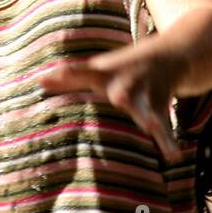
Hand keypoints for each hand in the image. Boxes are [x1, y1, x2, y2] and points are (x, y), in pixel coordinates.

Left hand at [35, 46, 185, 163]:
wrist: (170, 56)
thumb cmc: (123, 68)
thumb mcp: (97, 69)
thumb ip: (70, 79)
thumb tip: (39, 81)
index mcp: (105, 75)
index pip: (83, 73)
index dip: (68, 74)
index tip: (54, 75)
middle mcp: (127, 84)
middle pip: (122, 91)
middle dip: (121, 95)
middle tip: (119, 98)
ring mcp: (146, 96)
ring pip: (147, 109)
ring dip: (148, 118)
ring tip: (151, 125)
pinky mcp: (161, 109)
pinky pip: (164, 127)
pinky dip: (168, 141)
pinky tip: (172, 156)